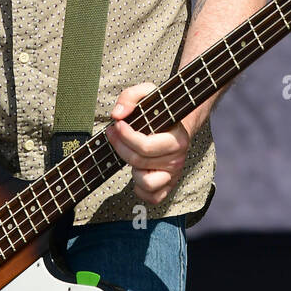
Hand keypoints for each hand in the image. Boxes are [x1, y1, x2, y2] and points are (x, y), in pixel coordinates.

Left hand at [106, 83, 191, 206]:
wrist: (177, 125)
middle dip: (120, 146)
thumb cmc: (160, 110)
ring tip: (131, 154)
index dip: (125, 137)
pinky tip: (137, 171)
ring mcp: (173, 174)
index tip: (116, 125)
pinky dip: (141, 188)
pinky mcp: (169, 185)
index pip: (146, 146)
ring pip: (146, 182)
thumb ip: (130, 97)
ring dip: (133, 169)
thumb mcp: (147, 93)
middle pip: (139, 161)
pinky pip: (153, 197)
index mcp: (177, 138)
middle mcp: (178, 158)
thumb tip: (117, 115)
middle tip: (113, 133)